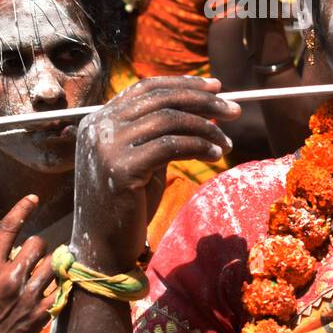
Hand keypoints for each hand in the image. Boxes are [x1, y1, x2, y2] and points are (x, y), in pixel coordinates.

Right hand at [0, 194, 55, 332]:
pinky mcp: (41, 313)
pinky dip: (59, 284)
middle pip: (39, 244)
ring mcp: (28, 296)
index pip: (9, 228)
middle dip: (37, 247)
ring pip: (54, 263)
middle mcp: (10, 279)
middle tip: (31, 257)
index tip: (34, 198)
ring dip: (50, 264)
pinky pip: (61, 287)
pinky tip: (52, 286)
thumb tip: (2, 236)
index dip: (23, 208)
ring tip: (43, 271)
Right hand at [71, 76, 239, 270]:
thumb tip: (204, 108)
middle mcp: (98, 127)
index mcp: (98, 119)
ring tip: (226, 143)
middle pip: (160, 99)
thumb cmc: (127, 204)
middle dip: (202, 101)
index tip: (216, 87)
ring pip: (169, 120)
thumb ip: (160, 133)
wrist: (101, 247)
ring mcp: (107, 146)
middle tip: (234, 110)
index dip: (184, 85)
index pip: (146, 88)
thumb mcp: (142, 159)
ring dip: (205, 128)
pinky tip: (214, 154)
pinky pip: (171, 145)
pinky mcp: (121, 168)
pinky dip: (199, 146)